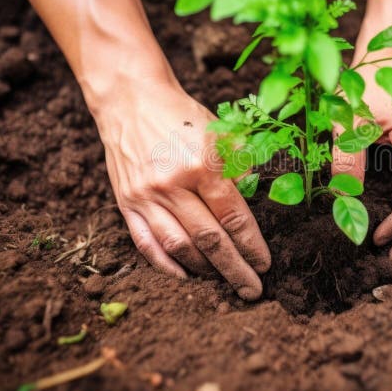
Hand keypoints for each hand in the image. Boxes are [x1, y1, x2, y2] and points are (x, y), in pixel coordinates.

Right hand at [95, 80, 270, 299]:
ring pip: (180, 247)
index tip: (265, 264)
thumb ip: (240, 167)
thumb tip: (255, 204)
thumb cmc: (182, 116)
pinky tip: (186, 278)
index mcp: (202, 165)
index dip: (252, 246)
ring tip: (223, 282)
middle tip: (253, 290)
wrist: (131, 100)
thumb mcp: (220, 132)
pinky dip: (167, 266)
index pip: (234, 217)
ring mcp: (146, 196)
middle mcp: (172, 184)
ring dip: (205, 271)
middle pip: (210, 240)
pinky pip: (146, 244)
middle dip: (235, 269)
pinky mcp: (126, 203)